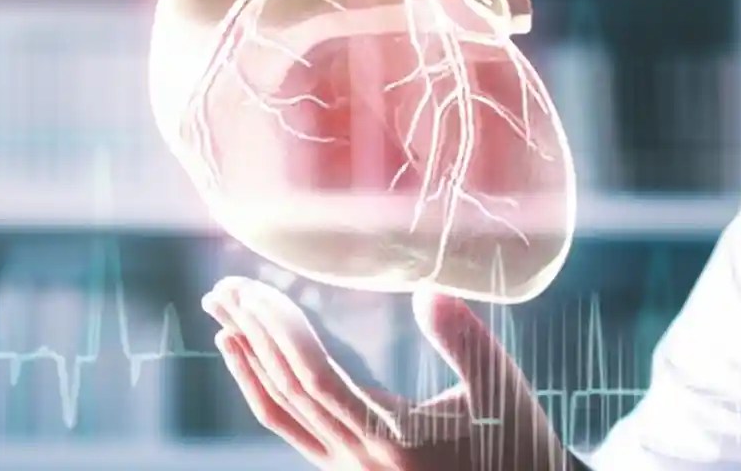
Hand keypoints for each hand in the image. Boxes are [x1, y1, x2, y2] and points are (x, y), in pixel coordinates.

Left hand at [202, 276, 579, 470]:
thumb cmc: (517, 446)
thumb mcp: (503, 391)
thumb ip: (467, 342)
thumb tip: (430, 290)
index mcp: (393, 436)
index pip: (316, 378)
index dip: (280, 334)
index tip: (255, 291)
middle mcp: (359, 457)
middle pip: (287, 390)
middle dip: (251, 335)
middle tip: (224, 288)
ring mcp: (350, 468)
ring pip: (280, 413)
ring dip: (248, 363)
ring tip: (222, 319)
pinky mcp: (351, 469)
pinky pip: (291, 429)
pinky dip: (265, 391)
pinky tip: (255, 364)